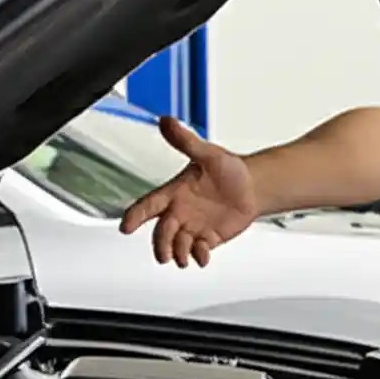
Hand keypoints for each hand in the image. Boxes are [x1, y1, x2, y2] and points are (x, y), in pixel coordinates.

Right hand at [119, 116, 258, 267]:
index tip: (126, 226)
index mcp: (174, 193)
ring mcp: (192, 227)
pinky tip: (203, 257)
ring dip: (177, 254)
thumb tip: (166, 120)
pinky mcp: (207, 238)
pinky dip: (199, 256)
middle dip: (160, 244)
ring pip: (176, 245)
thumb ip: (186, 140)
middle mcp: (179, 212)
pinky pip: (197, 251)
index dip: (135, 215)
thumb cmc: (229, 168)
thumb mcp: (208, 153)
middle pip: (161, 232)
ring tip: (183, 258)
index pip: (148, 205)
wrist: (253, 186)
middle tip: (163, 254)